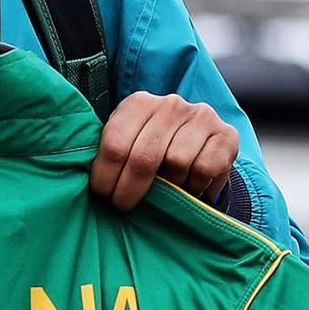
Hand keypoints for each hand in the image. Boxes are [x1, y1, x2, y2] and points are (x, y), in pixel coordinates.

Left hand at [89, 92, 237, 211]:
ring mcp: (200, 116)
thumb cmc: (152, 151)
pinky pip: (204, 169)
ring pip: (177, 163)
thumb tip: (81, 183)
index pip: (115, 143)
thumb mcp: (127, 144)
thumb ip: (110, 155)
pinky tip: (189, 184)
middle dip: (130, 190)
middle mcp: (170, 104)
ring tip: (164, 190)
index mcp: (138, 103)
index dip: (105, 176)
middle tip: (123, 206)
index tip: (103, 196)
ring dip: (169, 186)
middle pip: (144, 156)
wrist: (200, 146)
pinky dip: (195, 184)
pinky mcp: (226, 134)